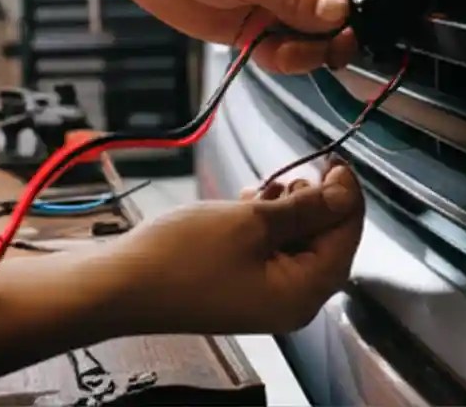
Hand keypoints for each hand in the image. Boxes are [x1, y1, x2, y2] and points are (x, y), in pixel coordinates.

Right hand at [99, 160, 364, 334]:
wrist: (119, 285)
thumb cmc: (180, 258)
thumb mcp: (252, 222)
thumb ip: (305, 209)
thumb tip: (344, 195)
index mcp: (302, 295)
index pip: (346, 239)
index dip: (346, 197)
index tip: (336, 161)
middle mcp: (290, 302)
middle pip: (325, 242)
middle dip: (315, 203)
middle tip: (297, 171)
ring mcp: (265, 297)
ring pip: (297, 242)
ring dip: (289, 210)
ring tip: (265, 188)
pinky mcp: (243, 286)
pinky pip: (271, 251)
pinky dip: (266, 224)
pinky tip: (248, 203)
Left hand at [124, 0, 360, 73]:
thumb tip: (339, 11)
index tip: (343, 19)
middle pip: (333, 14)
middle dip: (330, 33)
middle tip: (323, 44)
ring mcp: (275, 6)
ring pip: (311, 39)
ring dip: (306, 51)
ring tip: (288, 50)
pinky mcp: (256, 31)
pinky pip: (284, 53)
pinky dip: (282, 60)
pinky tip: (270, 54)